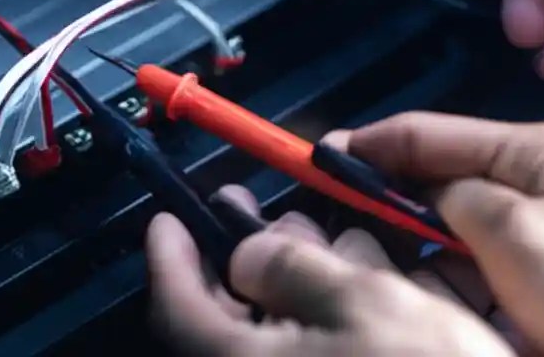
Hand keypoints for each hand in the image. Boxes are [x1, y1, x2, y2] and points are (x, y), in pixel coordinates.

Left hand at [146, 186, 514, 355]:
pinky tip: (375, 273)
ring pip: (290, 323)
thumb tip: (248, 255)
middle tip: (256, 202)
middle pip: (239, 310)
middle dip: (254, 248)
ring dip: (305, 270)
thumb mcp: (363, 302)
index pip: (180, 304)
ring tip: (328, 227)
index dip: (170, 253)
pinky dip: (342, 304)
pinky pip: (330, 341)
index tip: (169, 215)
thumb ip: (292, 270)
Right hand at [336, 112, 543, 356]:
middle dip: (381, 203)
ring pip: (444, 233)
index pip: (427, 132)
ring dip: (407, 250)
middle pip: (432, 182)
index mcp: (533, 152)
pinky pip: (468, 273)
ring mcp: (535, 236)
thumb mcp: (514, 230)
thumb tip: (406, 192)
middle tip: (326, 222)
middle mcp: (532, 185)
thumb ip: (449, 196)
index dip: (365, 145)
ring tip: (362, 264)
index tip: (311, 161)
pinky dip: (438, 283)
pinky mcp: (537, 284)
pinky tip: (412, 300)